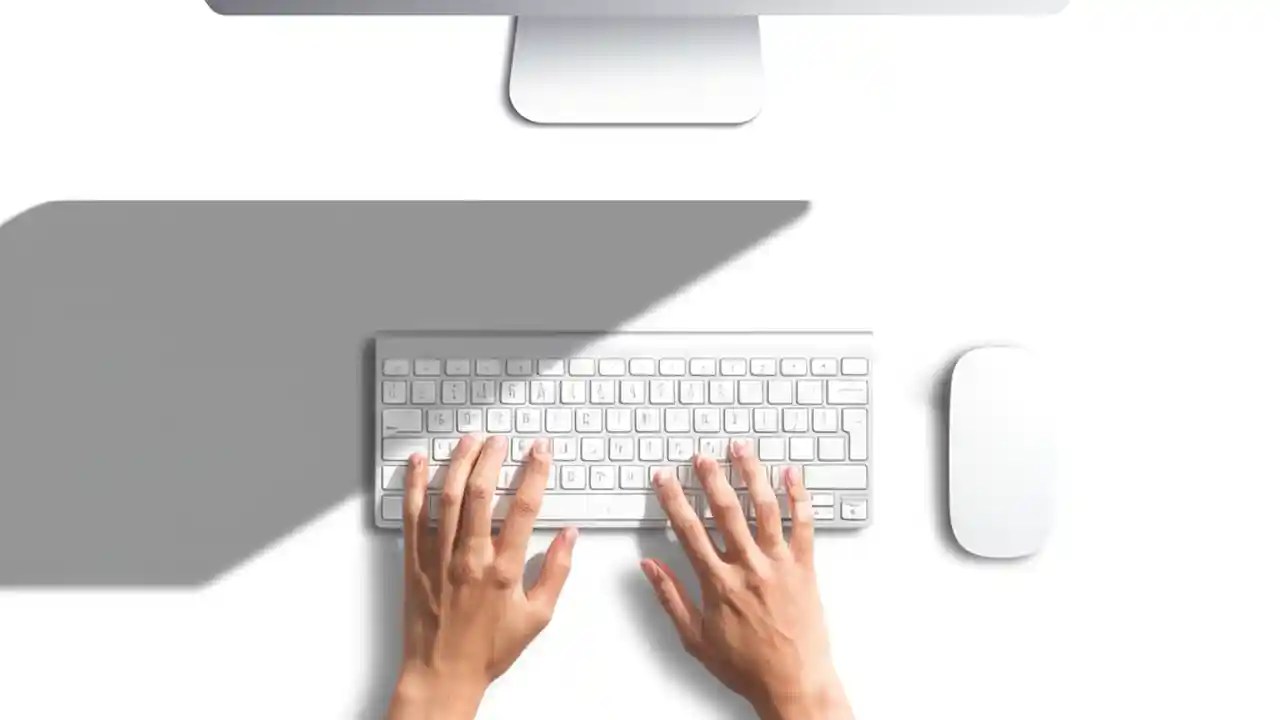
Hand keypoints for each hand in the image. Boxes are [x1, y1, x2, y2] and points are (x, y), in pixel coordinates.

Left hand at [388, 436, 577, 719]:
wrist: (442, 674)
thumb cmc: (487, 649)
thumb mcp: (537, 616)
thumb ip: (557, 572)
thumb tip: (570, 536)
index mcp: (504, 570)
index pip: (524, 508)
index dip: (535, 473)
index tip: (540, 452)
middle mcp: (470, 558)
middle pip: (482, 493)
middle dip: (493, 458)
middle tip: (501, 440)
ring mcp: (439, 557)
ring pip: (449, 497)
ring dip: (460, 463)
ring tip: (470, 441)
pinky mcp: (414, 561)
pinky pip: (413, 514)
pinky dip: (415, 485)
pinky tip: (420, 463)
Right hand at [642, 441, 852, 719]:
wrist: (794, 682)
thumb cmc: (747, 666)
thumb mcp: (695, 638)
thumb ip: (671, 598)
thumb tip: (649, 567)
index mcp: (718, 583)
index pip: (689, 530)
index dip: (673, 499)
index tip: (664, 478)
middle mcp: (748, 568)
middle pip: (726, 511)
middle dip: (711, 477)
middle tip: (702, 455)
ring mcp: (779, 565)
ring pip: (765, 509)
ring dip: (751, 474)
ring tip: (742, 450)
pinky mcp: (805, 569)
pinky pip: (804, 525)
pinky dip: (800, 497)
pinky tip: (792, 475)